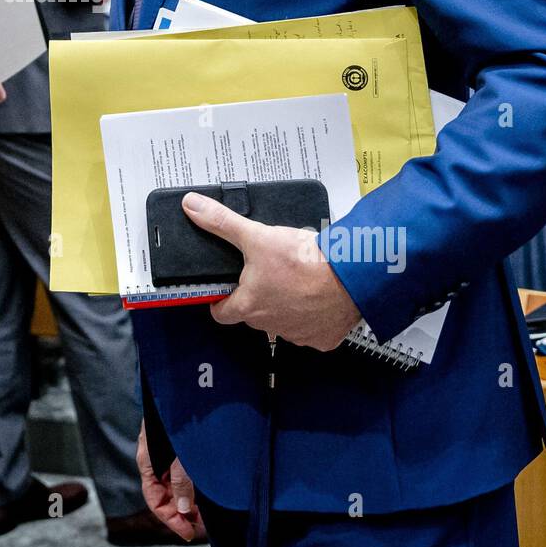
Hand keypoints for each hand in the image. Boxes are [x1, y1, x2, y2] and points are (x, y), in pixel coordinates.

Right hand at [137, 422, 203, 541]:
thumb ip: (183, 480)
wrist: (188, 386)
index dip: (170, 519)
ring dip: (188, 503)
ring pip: (174, 487)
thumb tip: (184, 510)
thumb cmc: (186, 418)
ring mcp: (166, 454)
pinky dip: (192, 488)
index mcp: (148, 460)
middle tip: (201, 527)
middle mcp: (155, 459)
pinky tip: (205, 495)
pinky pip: (182, 475)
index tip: (188, 533)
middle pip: (164, 495)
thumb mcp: (184, 452)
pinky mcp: (178, 448)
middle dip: (181, 514)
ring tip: (206, 515)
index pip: (154, 499)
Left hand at [183, 192, 361, 350]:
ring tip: (294, 280)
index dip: (219, 302)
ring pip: (281, 321)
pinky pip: (310, 330)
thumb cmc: (308, 262)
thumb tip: (194, 207)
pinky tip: (316, 296)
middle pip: (252, 314)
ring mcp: (297, 333)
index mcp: (249, 305)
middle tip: (268, 274)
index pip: (221, 313)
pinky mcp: (321, 338)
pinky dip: (311, 316)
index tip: (222, 293)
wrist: (351, 277)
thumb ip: (222, 222)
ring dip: (284, 305)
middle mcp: (270, 324)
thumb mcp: (258, 235)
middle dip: (256, 297)